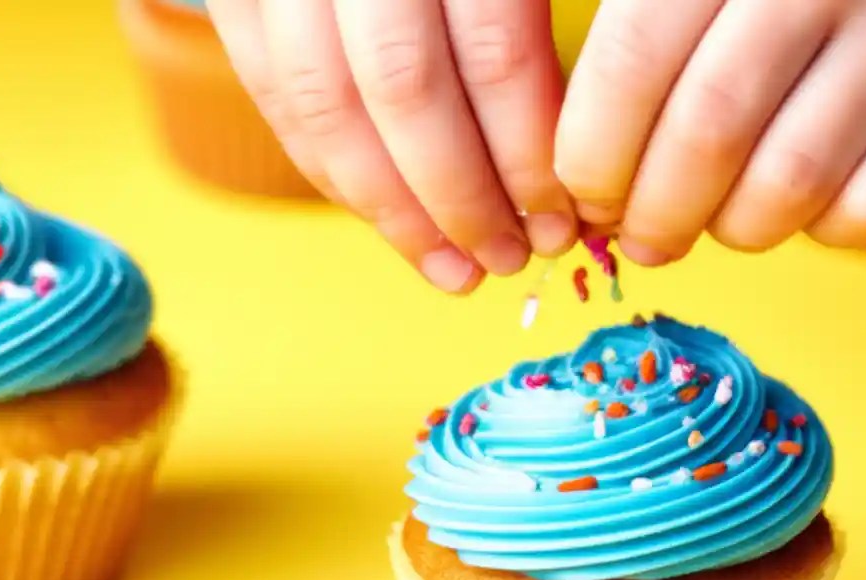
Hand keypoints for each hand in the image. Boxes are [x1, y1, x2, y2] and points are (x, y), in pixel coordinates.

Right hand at [205, 0, 578, 293]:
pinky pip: (279, 100)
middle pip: (404, 89)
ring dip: (394, 210)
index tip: (563, 215)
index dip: (527, 149)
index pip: (491, 49)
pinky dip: (334, 174)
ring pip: (328, 107)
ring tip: (454, 269)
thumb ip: (531, 22)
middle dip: (462, 195)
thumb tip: (586, 140)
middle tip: (510, 259)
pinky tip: (389, 223)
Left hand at [554, 0, 865, 263]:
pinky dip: (818, 232)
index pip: (635, 61)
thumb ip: (624, 48)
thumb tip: (562, 183)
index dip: (592, 151)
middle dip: (652, 211)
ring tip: (711, 217)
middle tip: (637, 232)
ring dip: (730, 229)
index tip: (582, 190)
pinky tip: (798, 203)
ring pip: (788, 187)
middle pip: (709, 134)